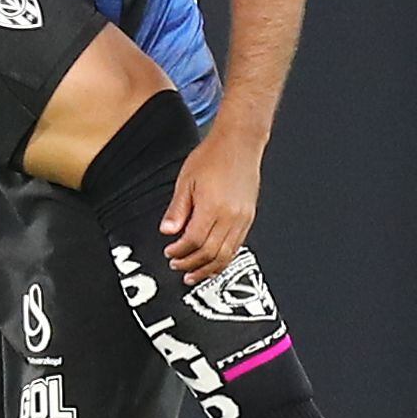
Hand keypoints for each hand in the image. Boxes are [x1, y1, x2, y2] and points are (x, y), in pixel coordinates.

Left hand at [161, 118, 263, 282]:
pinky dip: (224, 258)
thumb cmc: (213, 157)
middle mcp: (231, 216)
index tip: (169, 253)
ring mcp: (243, 218)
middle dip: (192, 264)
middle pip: (211, 253)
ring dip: (209, 268)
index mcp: (213, 207)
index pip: (194, 241)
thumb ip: (177, 209)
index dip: (180, 251)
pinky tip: (213, 262)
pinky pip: (237, 245)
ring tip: (194, 274)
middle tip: (178, 267)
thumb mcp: (186, 181)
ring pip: (227, 254)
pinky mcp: (249, 217)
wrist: (240, 143)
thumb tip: (167, 231)